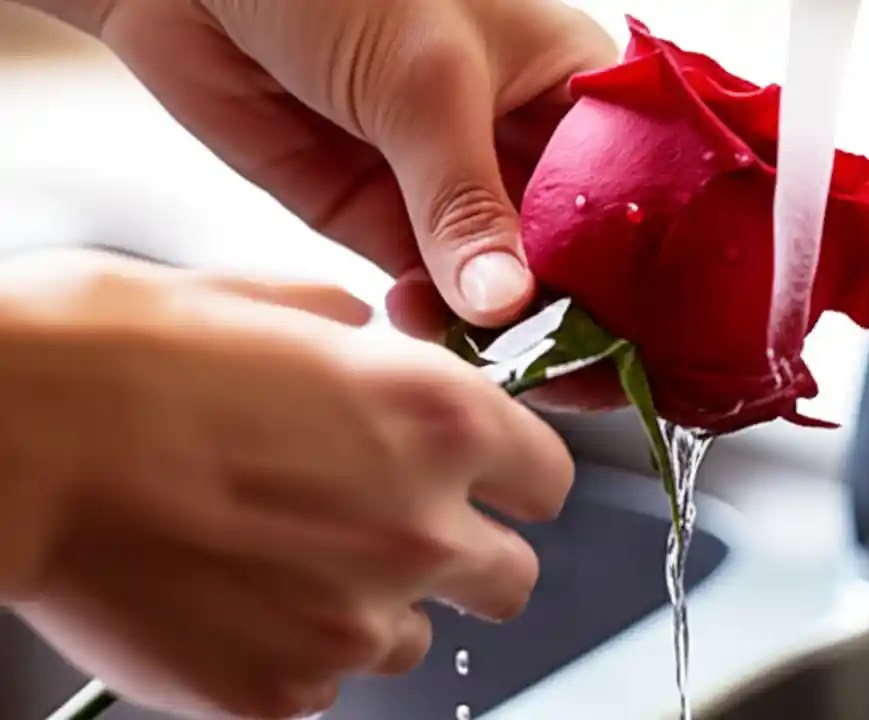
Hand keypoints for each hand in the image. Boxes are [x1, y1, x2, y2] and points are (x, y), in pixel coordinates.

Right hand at [0, 249, 572, 718]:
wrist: (10, 437)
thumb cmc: (116, 355)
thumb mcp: (266, 300)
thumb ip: (354, 338)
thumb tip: (370, 347)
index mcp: (436, 418)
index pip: (550, 480)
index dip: (518, 478)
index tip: (492, 480)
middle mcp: (418, 525)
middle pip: (510, 578)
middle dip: (467, 555)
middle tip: (397, 526)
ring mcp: (352, 619)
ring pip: (414, 637)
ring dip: (375, 604)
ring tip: (288, 558)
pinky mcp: (276, 691)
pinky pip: (324, 682)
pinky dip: (294, 649)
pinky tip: (234, 597)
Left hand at [75, 0, 616, 331]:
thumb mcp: (424, 83)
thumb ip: (466, 204)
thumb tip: (509, 304)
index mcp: (570, 84)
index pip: (631, 190)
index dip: (641, 266)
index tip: (640, 335)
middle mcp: (521, 139)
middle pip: (575, 252)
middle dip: (572, 312)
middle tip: (565, 368)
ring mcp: (453, 184)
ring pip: (503, 282)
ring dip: (499, 326)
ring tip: (491, 352)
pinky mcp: (383, 216)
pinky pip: (429, 289)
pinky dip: (434, 318)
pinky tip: (428, 321)